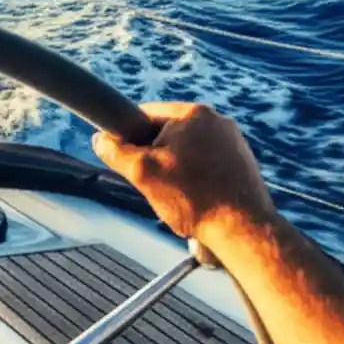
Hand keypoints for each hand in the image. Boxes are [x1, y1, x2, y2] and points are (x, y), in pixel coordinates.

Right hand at [92, 102, 273, 239]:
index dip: (131, 137)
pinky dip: (199, 179)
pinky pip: (209, 163)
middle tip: (157, 184)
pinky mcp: (243, 161)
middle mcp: (218, 121)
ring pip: (189, 151)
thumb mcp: (143, 174)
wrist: (243, 230)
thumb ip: (117, 153)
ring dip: (178, 170)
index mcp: (193, 113)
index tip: (130, 160)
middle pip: (169, 134)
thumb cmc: (194, 199)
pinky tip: (199, 200)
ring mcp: (234, 140)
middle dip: (158, 158)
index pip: (147, 114)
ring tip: (181, 197)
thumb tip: (100, 140)